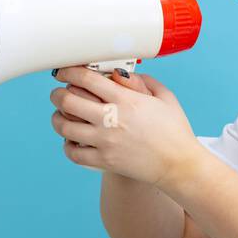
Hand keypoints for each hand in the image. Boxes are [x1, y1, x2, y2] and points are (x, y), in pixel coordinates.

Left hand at [50, 65, 197, 185]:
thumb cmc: (175, 130)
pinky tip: (72, 140)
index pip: (87, 79)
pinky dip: (67, 145)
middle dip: (58, 93)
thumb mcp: (165, 97)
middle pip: (68, 100)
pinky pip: (72, 152)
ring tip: (60, 116)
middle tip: (58, 93)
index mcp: (127, 100)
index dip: (69, 72)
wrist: (179, 165)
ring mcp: (105, 142)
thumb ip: (142, 81)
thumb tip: (118, 74)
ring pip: (64, 126)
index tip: (64, 72)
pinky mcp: (104, 161)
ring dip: (57, 118)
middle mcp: (112, 119)